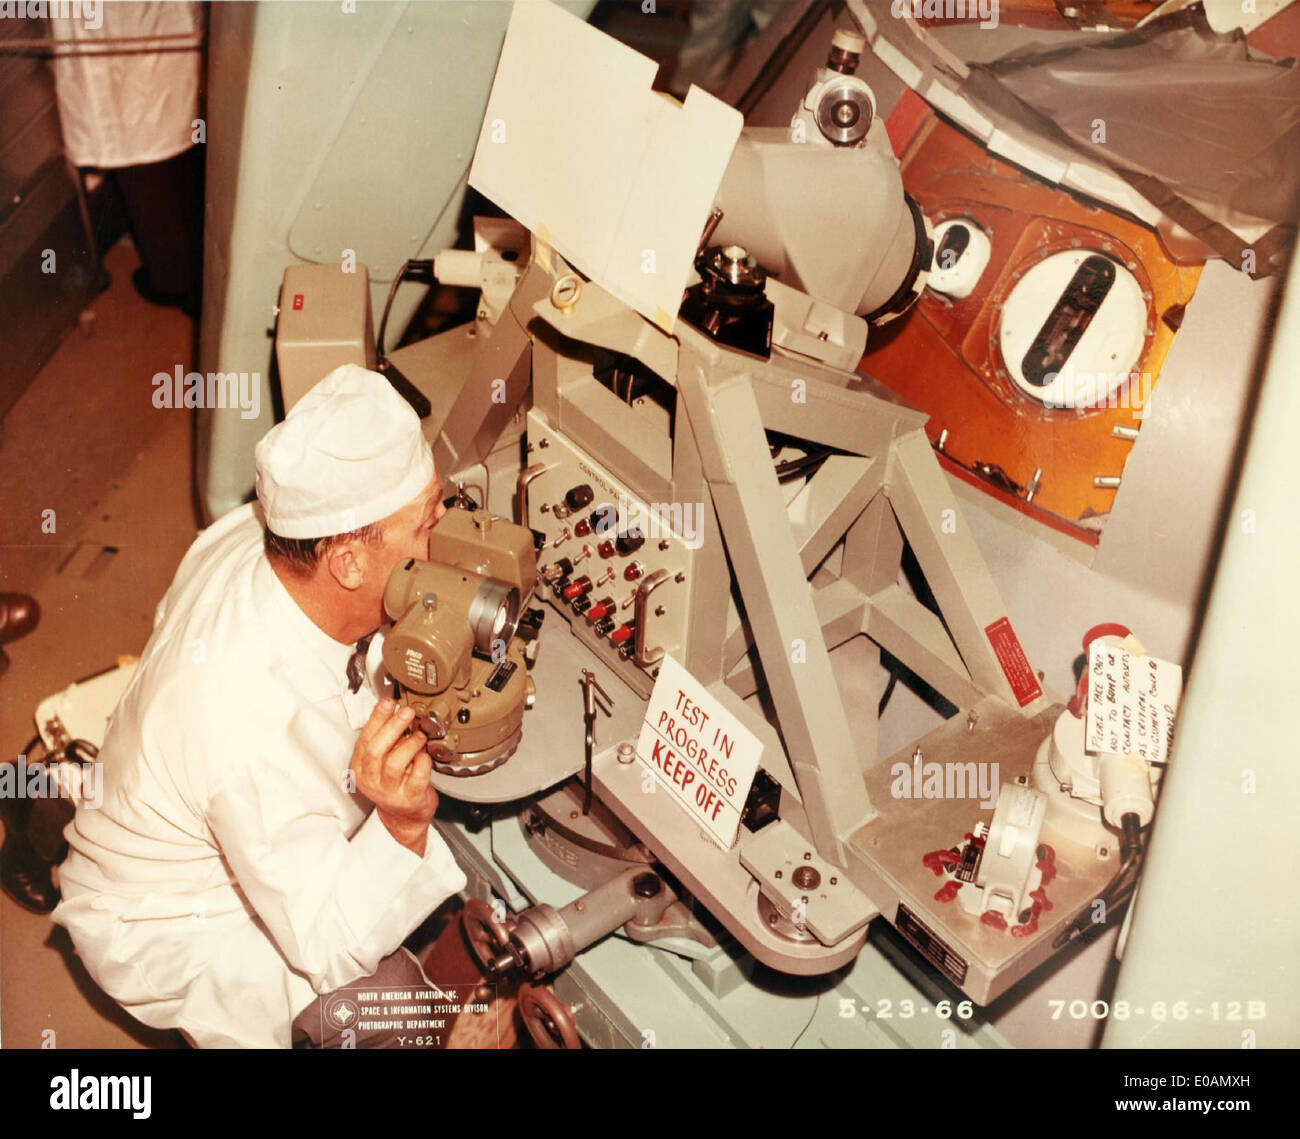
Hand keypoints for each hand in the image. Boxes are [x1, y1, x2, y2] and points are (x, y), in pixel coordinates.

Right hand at [350, 698, 438, 856]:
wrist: (405, 817)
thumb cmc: (396, 783)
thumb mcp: (383, 761)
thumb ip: (386, 740)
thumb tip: (395, 709)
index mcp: (360, 769)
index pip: (364, 739)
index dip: (377, 718)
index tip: (388, 702)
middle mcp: (371, 781)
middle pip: (376, 750)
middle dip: (392, 727)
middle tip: (406, 712)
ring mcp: (389, 792)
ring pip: (395, 763)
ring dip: (409, 744)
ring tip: (420, 735)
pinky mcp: (410, 799)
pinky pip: (417, 776)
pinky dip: (423, 761)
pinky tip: (426, 755)